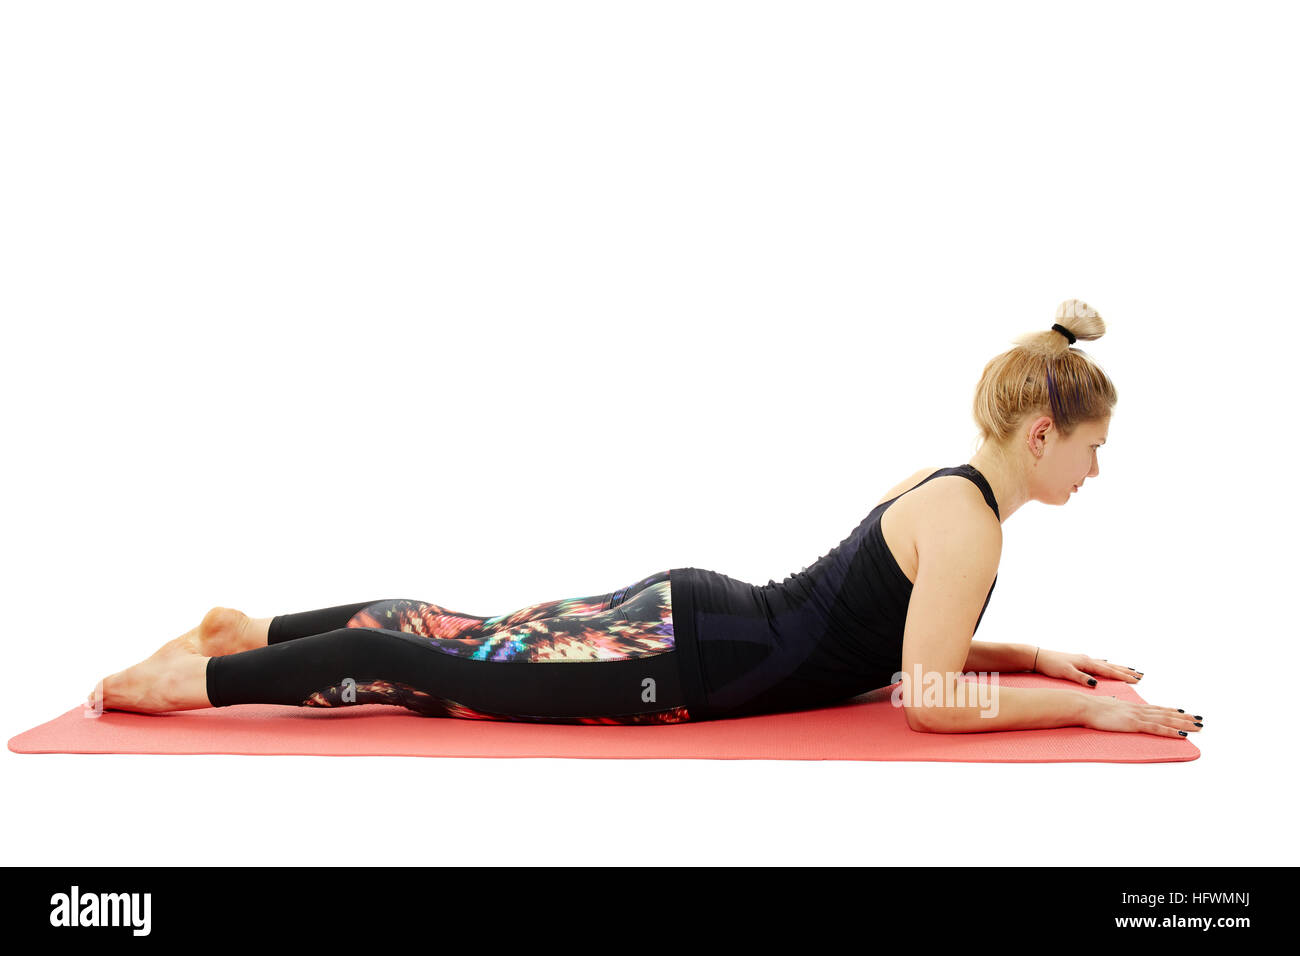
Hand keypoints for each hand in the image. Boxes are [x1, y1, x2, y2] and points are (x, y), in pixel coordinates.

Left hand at [1033, 649, 1142, 687]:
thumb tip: (1095, 684)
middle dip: (1126, 672)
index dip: (1123, 676)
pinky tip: (1107, 664)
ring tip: (1130, 670)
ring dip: (1118, 668)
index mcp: (1087, 663)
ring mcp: (1084, 660)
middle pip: (1111, 666)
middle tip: (1141, 676)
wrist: (1038, 657)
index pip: (1109, 671)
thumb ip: (1081, 678)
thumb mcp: (1065, 673)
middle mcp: (1088, 660)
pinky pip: (1098, 664)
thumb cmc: (1051, 665)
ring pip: (1106, 664)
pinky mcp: (1079, 661)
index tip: (1137, 680)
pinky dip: (1106, 665)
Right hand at [1082, 695, 1202, 738]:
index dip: (1171, 710)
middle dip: (1184, 717)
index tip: (1183, 712)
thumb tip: (1113, 701)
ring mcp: (1137, 716)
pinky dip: (1171, 731)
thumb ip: (1112, 703)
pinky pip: (1157, 728)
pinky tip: (1182, 734)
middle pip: (1166, 713)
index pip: (1156, 709)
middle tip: (1198, 719)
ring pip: (1166, 719)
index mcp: (1132, 706)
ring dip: (1183, 723)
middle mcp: (1138, 709)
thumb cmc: (1090, 707)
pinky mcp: (1134, 724)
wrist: (1084, 706)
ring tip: (1197, 726)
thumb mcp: (1105, 704)